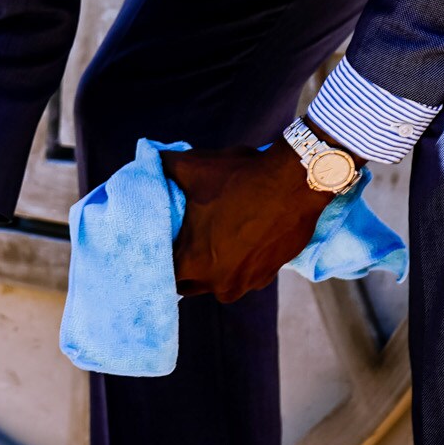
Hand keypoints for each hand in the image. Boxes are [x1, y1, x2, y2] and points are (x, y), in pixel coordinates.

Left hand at [164, 142, 336, 303]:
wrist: (296, 181)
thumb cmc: (240, 177)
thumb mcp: (192, 167)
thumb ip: (161, 167)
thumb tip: (147, 161)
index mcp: (192, 263)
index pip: (161, 272)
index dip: (158, 256)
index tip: (161, 241)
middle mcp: (218, 283)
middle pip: (187, 282)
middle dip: (183, 265)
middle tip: (183, 240)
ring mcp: (246, 282)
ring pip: (217, 281)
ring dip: (213, 266)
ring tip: (214, 237)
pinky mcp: (269, 275)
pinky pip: (244, 275)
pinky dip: (239, 262)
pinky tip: (240, 237)